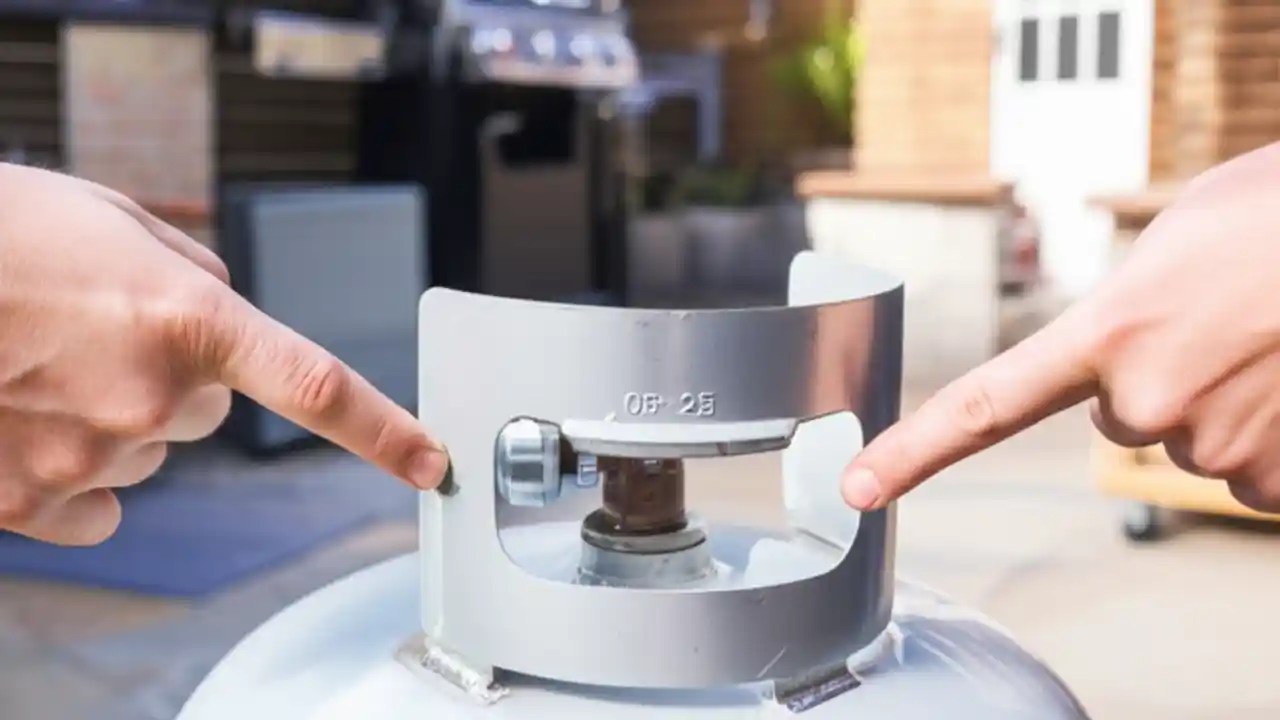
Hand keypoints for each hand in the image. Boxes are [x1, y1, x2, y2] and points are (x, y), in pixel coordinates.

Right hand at [0, 164, 446, 544]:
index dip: (384, 433)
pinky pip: (95, 506)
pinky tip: (30, 422)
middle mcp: (152, 397)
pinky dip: (73, 473)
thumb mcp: (121, 222)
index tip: (428, 464)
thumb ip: (196, 274)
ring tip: (46, 360)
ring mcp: (89, 455)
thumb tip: (228, 312)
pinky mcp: (28, 500)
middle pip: (207, 411)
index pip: (318, 389)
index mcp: (190, 319)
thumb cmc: (3, 231)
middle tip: (101, 333)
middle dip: (175, 377)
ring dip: (115, 416)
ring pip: (146, 451)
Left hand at [842, 141, 1279, 512]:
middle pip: (1124, 414)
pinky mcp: (1275, 481)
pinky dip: (1273, 433)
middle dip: (1161, 378)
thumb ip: (1126, 308)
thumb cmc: (1279, 217)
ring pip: (1195, 439)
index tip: (858, 489)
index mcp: (1107, 333)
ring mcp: (1215, 446)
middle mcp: (1147, 401)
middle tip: (1222, 323)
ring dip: (1228, 401)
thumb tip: (1121, 361)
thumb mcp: (1178, 237)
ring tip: (1271, 340)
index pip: (984, 405)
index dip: (913, 452)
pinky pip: (1255, 469)